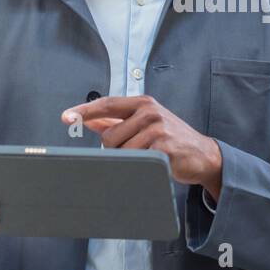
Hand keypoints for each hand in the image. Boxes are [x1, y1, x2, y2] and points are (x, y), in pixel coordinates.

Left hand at [61, 95, 222, 197]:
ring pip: (121, 150)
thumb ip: (116, 121)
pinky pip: (135, 160)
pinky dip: (137, 166)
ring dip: (128, 160)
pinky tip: (152, 164)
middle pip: (109, 135)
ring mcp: (157, 128)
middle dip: (115, 149)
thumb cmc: (172, 139)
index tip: (66, 117)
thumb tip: (88, 120)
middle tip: (136, 152)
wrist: (203, 155)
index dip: (83, 111)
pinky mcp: (163, 146)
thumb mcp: (145, 124)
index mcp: (143, 103)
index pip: (106, 104)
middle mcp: (149, 111)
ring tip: (147, 158)